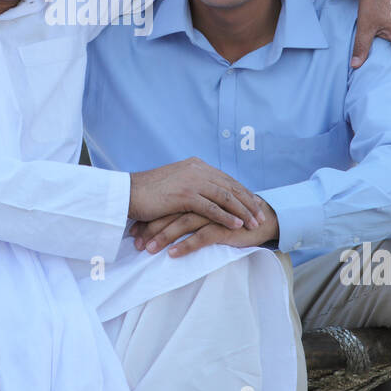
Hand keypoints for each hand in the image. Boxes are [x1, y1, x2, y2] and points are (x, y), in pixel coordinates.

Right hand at [129, 158, 267, 229]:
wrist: (128, 192)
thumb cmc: (149, 191)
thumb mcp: (174, 181)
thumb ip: (191, 184)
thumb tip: (204, 192)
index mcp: (196, 165)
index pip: (226, 179)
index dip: (243, 192)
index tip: (256, 203)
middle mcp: (197, 169)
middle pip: (230, 186)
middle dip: (248, 201)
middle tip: (262, 215)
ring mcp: (191, 181)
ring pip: (225, 196)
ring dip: (242, 211)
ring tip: (254, 223)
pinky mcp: (184, 195)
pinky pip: (211, 208)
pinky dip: (226, 217)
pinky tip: (236, 225)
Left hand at [133, 207, 278, 257]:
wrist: (264, 219)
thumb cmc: (231, 217)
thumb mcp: (207, 211)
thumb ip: (188, 209)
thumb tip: (163, 219)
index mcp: (196, 193)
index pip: (167, 204)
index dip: (149, 218)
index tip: (133, 233)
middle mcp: (203, 199)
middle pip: (171, 212)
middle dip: (151, 228)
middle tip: (136, 243)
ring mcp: (214, 212)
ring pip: (183, 223)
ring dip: (164, 237)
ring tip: (149, 250)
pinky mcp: (225, 226)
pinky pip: (202, 236)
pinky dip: (186, 246)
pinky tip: (173, 255)